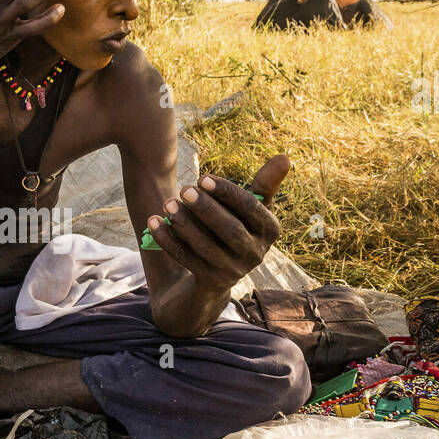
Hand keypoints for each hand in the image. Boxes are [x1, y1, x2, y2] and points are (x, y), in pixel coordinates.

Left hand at [146, 155, 290, 288]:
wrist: (219, 273)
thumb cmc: (237, 226)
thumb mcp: (251, 208)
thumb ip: (265, 184)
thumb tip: (285, 157)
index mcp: (270, 231)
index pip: (251, 209)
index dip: (228, 193)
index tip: (204, 178)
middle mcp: (256, 254)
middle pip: (230, 230)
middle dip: (206, 209)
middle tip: (184, 189)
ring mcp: (232, 271)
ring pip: (205, 246)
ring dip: (184, 224)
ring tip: (167, 203)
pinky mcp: (210, 281)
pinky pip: (186, 259)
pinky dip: (168, 240)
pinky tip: (153, 222)